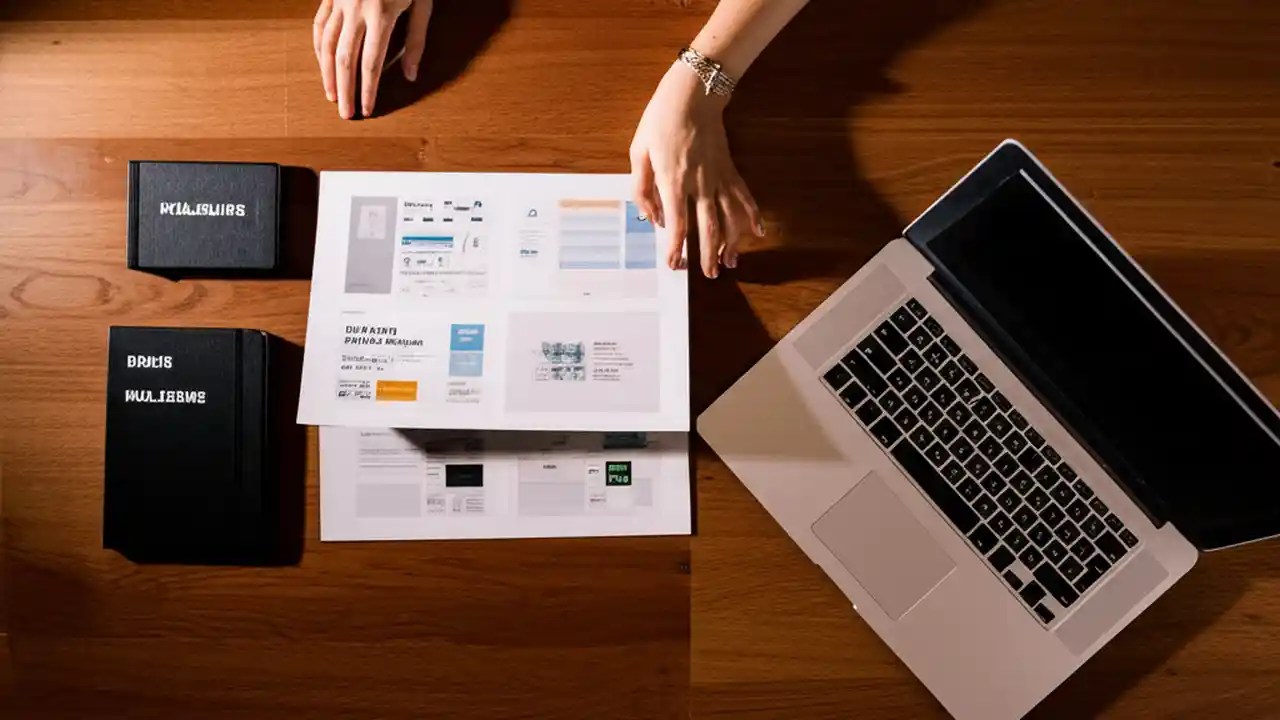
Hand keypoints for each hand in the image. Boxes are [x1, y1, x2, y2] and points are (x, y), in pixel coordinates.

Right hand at [314, 0, 432, 118]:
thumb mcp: (422, 4)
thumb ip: (416, 39)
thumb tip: (410, 76)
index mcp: (381, 14)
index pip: (371, 63)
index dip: (368, 90)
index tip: (366, 110)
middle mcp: (356, 9)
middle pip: (346, 59)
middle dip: (345, 90)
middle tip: (345, 114)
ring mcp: (340, 1)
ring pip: (327, 44)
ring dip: (328, 74)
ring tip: (331, 96)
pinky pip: (319, 25)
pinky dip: (319, 48)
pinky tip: (323, 66)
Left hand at [629, 62, 763, 277]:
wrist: (693, 93)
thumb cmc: (661, 120)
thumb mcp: (639, 152)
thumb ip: (641, 188)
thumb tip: (652, 216)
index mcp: (673, 179)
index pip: (676, 222)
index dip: (676, 247)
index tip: (675, 264)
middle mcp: (699, 182)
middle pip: (708, 226)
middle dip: (708, 254)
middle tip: (708, 274)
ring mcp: (718, 176)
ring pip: (729, 216)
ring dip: (731, 242)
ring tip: (730, 263)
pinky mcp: (729, 168)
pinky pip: (743, 195)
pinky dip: (752, 214)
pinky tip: (757, 231)